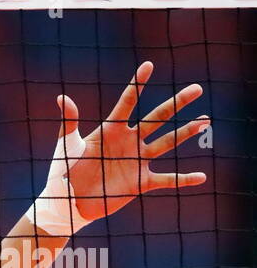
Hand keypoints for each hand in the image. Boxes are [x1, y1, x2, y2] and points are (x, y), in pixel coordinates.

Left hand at [60, 60, 208, 223]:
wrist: (67, 202)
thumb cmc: (64, 172)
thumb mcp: (67, 146)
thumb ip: (69, 122)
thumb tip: (62, 97)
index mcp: (111, 130)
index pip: (127, 102)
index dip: (137, 84)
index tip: (148, 65)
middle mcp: (129, 142)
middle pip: (158, 118)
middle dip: (177, 103)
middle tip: (197, 89)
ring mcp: (137, 161)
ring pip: (167, 142)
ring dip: (187, 132)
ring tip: (205, 120)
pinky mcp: (140, 183)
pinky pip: (166, 179)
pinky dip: (183, 179)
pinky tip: (201, 176)